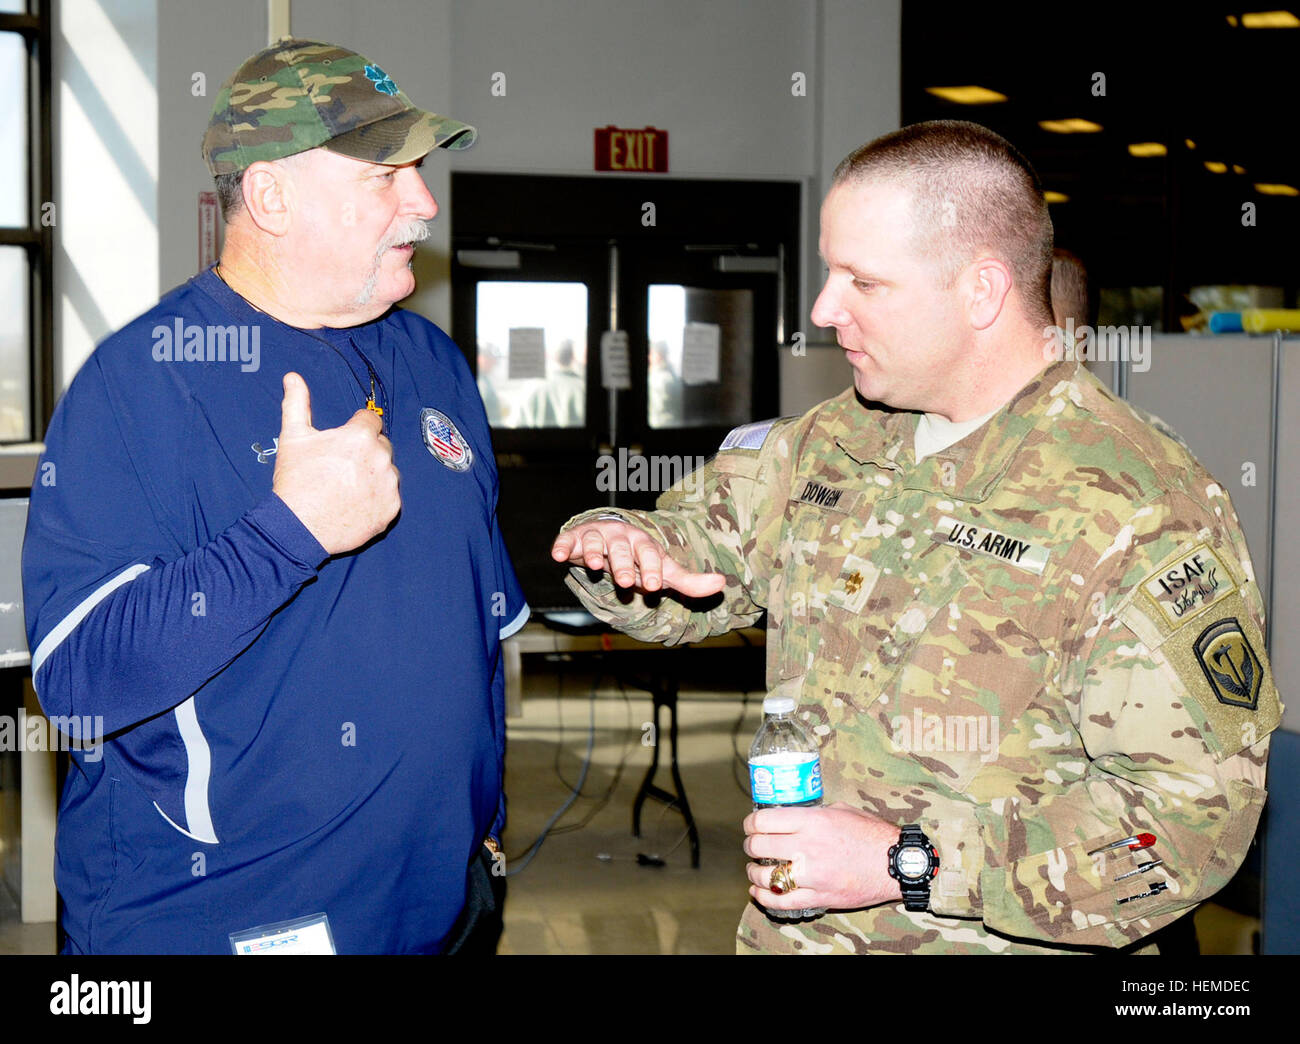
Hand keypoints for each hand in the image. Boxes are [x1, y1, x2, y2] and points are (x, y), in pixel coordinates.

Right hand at [272, 372, 400, 554]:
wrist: (299, 527)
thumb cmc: (296, 481)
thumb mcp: (293, 437)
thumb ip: (297, 403)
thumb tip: (293, 377)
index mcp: (361, 436)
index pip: (370, 421)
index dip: (355, 428)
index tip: (343, 442)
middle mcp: (381, 458)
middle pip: (381, 445)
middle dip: (366, 451)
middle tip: (342, 467)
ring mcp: (389, 485)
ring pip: (387, 471)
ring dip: (373, 474)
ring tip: (347, 487)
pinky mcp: (391, 510)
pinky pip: (390, 497)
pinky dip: (377, 499)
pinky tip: (355, 504)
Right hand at [550, 519, 725, 596]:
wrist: (609, 542)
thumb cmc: (639, 559)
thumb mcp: (663, 570)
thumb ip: (688, 581)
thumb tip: (722, 584)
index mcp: (643, 543)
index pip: (650, 554)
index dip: (652, 568)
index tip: (653, 586)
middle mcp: (620, 536)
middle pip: (622, 548)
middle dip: (623, 564)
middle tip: (625, 582)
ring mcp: (596, 536)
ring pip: (595, 540)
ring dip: (593, 551)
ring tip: (593, 565)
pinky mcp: (574, 540)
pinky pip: (567, 540)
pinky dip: (562, 545)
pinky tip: (558, 555)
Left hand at [743, 802, 903, 912]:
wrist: (897, 864)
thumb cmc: (872, 834)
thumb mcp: (842, 810)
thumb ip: (814, 813)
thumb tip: (793, 815)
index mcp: (812, 822)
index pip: (764, 821)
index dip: (750, 822)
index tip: (751, 825)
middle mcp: (808, 847)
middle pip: (759, 846)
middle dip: (750, 845)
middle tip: (752, 845)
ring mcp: (813, 875)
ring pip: (766, 876)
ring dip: (753, 872)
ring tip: (754, 869)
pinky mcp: (820, 897)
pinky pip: (782, 902)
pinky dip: (765, 897)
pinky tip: (759, 892)